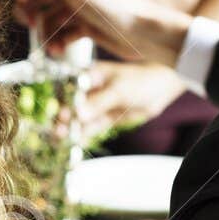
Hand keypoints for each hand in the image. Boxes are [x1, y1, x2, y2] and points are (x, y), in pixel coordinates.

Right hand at [11, 0, 192, 68]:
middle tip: (33, 22)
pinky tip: (59, 49)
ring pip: (50, 17)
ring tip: (50, 41)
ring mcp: (80, 5)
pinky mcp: (86, 24)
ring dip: (47, 30)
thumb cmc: (115, 8)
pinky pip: (63, 32)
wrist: (143, 35)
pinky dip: (59, 41)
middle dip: (34, 11)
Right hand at [63, 61, 188, 140]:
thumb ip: (99, 102)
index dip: (60, 100)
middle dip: (63, 118)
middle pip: (71, 106)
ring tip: (61, 138)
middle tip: (57, 129)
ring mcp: (96, 105)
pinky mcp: (103, 118)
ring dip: (70, 129)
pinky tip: (73, 143)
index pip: (68, 88)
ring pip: (79, 119)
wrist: (161, 89)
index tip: (57, 113)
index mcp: (89, 76)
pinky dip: (81, 136)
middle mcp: (89, 90)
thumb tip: (78, 113)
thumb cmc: (141, 80)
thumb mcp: (119, 90)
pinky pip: (89, 128)